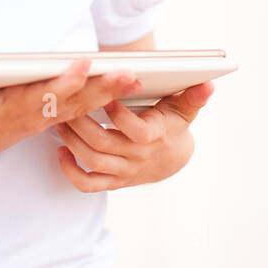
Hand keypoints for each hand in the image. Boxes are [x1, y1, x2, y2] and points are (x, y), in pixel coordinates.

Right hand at [0, 56, 144, 171]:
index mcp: (14, 112)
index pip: (46, 95)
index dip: (66, 80)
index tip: (85, 63)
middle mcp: (32, 118)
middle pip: (73, 103)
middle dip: (102, 89)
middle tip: (129, 75)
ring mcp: (38, 122)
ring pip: (78, 107)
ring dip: (106, 95)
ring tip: (131, 82)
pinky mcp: (40, 121)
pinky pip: (73, 112)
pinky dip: (93, 103)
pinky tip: (112, 94)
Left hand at [53, 81, 214, 191]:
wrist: (173, 159)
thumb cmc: (173, 125)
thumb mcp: (185, 109)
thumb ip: (193, 96)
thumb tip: (208, 83)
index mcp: (155, 136)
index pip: (136, 131)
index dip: (119, 115)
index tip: (105, 95)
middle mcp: (137, 156)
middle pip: (103, 144)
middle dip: (80, 123)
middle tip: (66, 103)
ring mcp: (124, 171)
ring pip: (92, 160)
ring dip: (71, 140)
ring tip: (59, 120)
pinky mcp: (113, 181)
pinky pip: (88, 184)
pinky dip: (71, 172)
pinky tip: (61, 151)